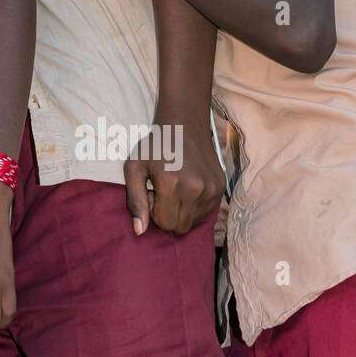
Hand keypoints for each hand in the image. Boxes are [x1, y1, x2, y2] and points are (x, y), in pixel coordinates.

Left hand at [125, 111, 225, 236]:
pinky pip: (206, 212)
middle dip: (168, 215)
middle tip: (163, 192)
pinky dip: (195, 205)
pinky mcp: (221, 187)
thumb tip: (139, 232)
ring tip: (176, 188)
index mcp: (172, 184)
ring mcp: (212, 189)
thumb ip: (135, 201)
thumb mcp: (134, 168)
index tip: (153, 192)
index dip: (155, 212)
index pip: (165, 223)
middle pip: (180, 227)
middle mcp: (196, 189)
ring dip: (182, 211)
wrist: (184, 124)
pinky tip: (188, 186)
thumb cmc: (154, 146)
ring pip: (193, 222)